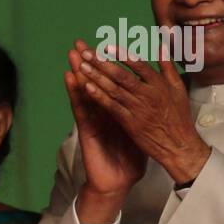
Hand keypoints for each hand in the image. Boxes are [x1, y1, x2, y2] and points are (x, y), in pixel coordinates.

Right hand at [66, 44, 145, 203]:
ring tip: (74, 53)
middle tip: (81, 43)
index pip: (111, 85)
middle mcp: (103, 112)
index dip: (108, 67)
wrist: (118, 180)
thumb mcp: (139, 131)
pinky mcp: (87, 130)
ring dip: (79, 72)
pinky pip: (81, 109)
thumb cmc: (129, 156)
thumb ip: (141, 112)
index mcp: (117, 110)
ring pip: (85, 92)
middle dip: (90, 64)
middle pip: (95, 84)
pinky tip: (70, 77)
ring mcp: (94, 119)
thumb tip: (152, 97)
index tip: (105, 46)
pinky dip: (75, 92)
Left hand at [71, 41, 210, 184]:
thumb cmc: (179, 117)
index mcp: (160, 86)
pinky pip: (112, 107)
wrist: (179, 146)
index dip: (122, 55)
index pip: (139, 65)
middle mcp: (148, 95)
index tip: (106, 46)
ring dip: (96, 77)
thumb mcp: (179, 89)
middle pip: (122, 75)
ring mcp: (138, 109)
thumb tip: (161, 47)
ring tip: (81, 66)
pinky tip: (87, 87)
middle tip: (86, 52)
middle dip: (102, 63)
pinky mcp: (130, 123)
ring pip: (114, 90)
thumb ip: (168, 67)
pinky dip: (100, 97)